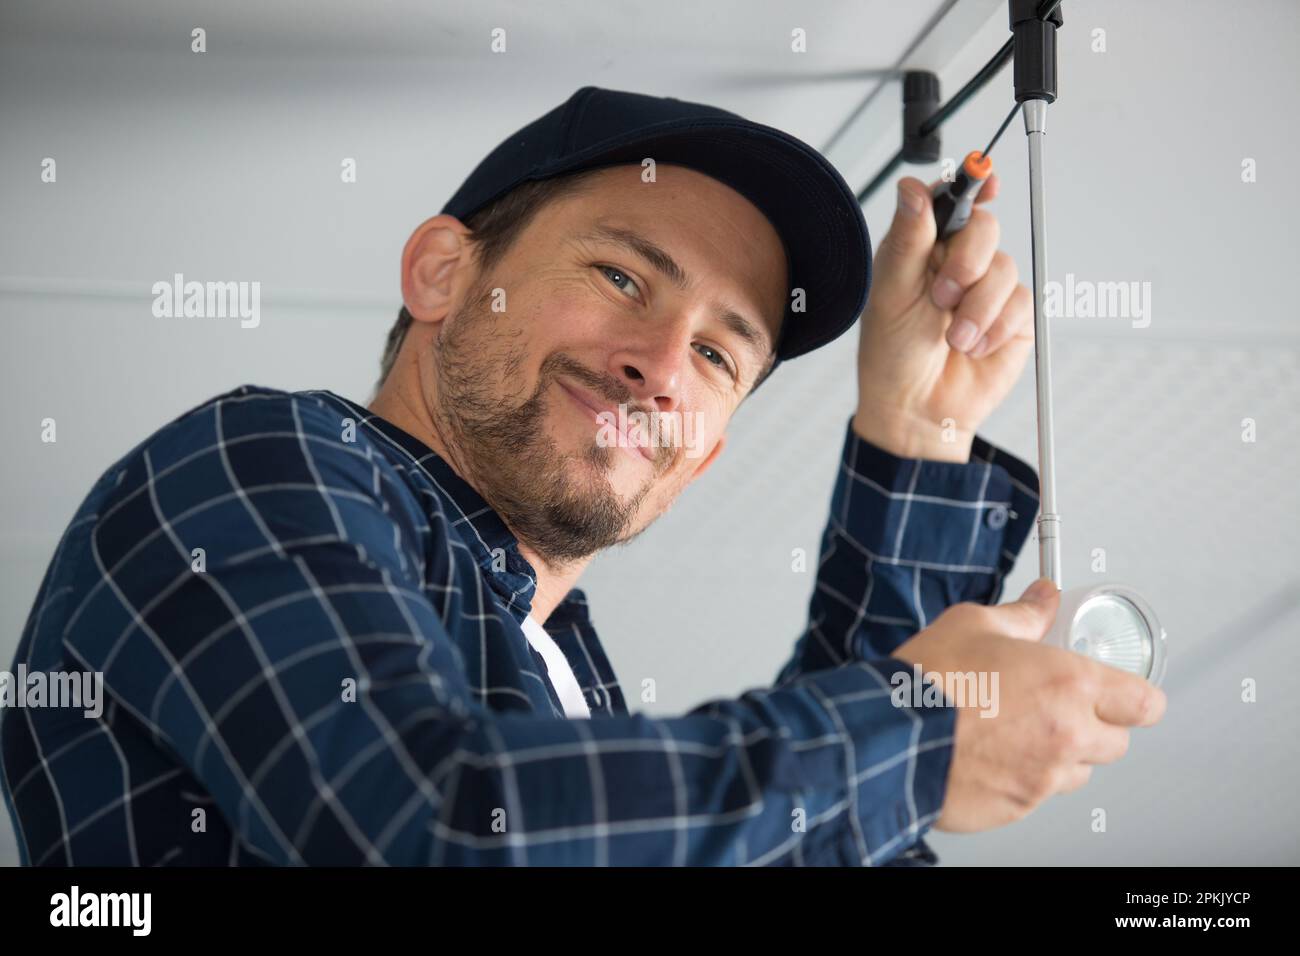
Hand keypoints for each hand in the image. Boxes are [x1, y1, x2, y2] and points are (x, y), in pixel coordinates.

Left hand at [854, 174, 1033, 462]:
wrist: (918, 410)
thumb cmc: (892, 356)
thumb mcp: (891, 295)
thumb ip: (907, 241)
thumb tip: (911, 188)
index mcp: (921, 250)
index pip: (949, 202)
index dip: (968, 185)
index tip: (984, 181)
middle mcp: (957, 263)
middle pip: (986, 226)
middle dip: (969, 261)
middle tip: (943, 297)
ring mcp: (987, 289)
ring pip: (1005, 266)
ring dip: (978, 307)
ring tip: (953, 338)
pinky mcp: (1013, 317)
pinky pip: (1022, 302)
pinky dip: (996, 327)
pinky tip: (974, 347)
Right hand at [892, 578, 1166, 832]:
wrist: (889, 734)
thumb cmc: (929, 680)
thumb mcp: (974, 624)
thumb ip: (1022, 615)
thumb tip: (1044, 598)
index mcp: (1069, 684)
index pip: (1144, 703)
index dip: (1137, 698)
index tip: (1127, 695)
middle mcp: (1067, 734)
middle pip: (1116, 743)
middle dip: (1094, 726)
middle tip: (1058, 708)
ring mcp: (1044, 777)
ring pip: (1078, 772)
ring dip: (1060, 755)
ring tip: (1016, 733)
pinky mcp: (1017, 807)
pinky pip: (1037, 794)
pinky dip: (1022, 778)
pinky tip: (989, 754)